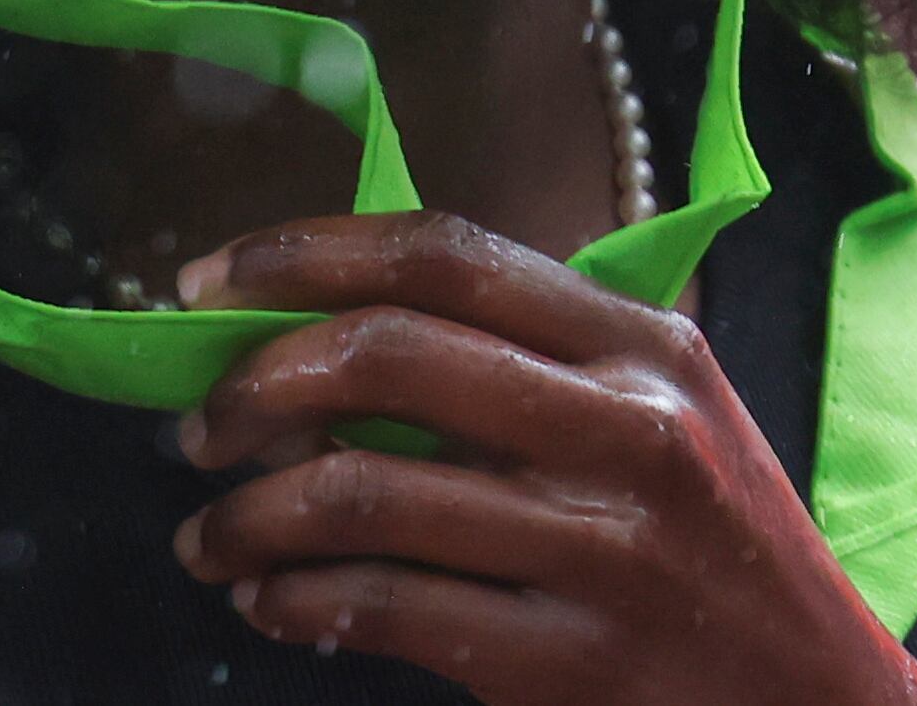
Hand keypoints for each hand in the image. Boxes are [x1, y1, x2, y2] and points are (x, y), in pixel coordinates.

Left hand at [169, 212, 916, 705]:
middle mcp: (631, 429)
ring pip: (366, 494)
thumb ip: (527, 362)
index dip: (305, 253)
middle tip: (197, 425)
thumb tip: (322, 334)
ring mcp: (606, 553)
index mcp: (643, 343)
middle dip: (256, 384)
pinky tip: (272, 604)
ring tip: (211, 536)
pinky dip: (297, 602)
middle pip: (391, 355)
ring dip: (250, 514)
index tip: (204, 280)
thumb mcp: (664, 415)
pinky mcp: (574, 669)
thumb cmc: (719, 550)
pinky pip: (386, 612)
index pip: (446, 251)